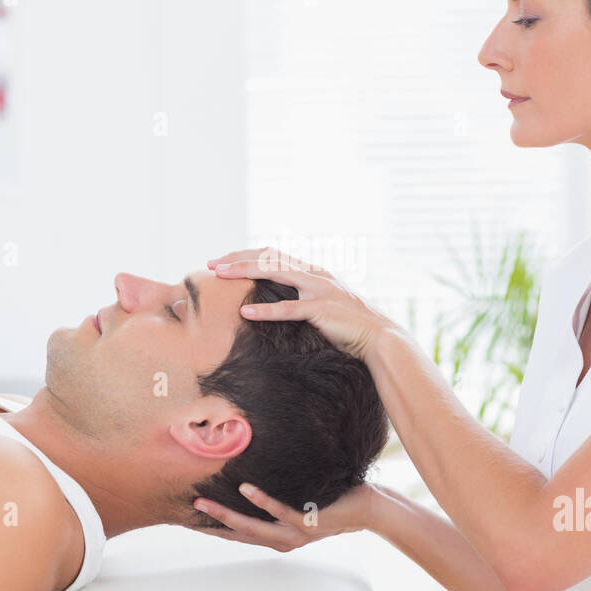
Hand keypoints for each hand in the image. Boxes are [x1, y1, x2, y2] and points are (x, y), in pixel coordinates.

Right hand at [188, 482, 376, 551]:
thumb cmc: (333, 501)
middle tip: (186, 507)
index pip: (239, 534)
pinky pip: (282, 511)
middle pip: (239, 533)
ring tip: (204, 501)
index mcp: (279, 538)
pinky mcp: (310, 521)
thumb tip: (252, 477)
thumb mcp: (300, 502)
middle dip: (211, 522)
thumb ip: (278, 499)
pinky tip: (245, 488)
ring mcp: (297, 533)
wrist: (368, 510)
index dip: (212, 528)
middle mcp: (284, 540)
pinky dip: (262, 500)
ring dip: (226, 514)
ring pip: (254, 526)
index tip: (187, 517)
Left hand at [207, 247, 392, 359]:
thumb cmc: (348, 325)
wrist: (378, 337)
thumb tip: (277, 300)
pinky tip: (247, 312)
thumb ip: (302, 297)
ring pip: (275, 272)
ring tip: (221, 276)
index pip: (273, 254)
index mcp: (312, 271)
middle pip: (269, 256)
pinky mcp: (322, 309)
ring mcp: (318, 289)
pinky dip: (267, 310)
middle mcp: (314, 273)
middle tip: (212, 264)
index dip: (245, 255)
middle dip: (237, 258)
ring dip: (245, 272)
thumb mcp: (322, 304)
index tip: (222, 262)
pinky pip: (289, 309)